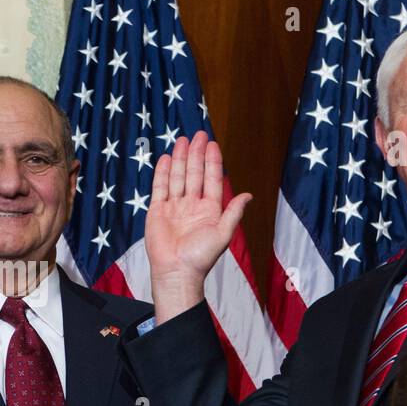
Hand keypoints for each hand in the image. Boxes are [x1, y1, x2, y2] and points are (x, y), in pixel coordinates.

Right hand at [145, 131, 251, 323]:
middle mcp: (191, 205)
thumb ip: (234, 213)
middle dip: (196, 154)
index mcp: (209, 209)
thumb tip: (249, 195)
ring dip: (181, 159)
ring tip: (183, 140)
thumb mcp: (223, 234)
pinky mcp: (157, 211)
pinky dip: (163, 173)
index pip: (211, 179)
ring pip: (178, 177)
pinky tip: (167, 158)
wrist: (176, 271)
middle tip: (198, 135)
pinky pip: (160, 188)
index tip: (212, 144)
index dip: (212, 161)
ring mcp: (174, 207)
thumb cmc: (201, 257)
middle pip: (194, 174)